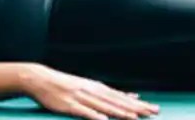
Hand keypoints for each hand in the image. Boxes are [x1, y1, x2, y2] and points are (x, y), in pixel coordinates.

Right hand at [20, 64, 158, 119]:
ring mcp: (81, 98)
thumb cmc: (66, 84)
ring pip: (105, 106)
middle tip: (153, 112)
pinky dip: (95, 116)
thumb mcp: (90, 86)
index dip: (139, 104)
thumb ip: (110, 94)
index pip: (122, 97)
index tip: (153, 109)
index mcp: (98, 88)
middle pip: (118, 102)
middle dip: (136, 108)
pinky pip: (84, 112)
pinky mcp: (70, 105)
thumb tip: (132, 96)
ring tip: (135, 118)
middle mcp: (93, 91)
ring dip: (120, 112)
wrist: (41, 79)